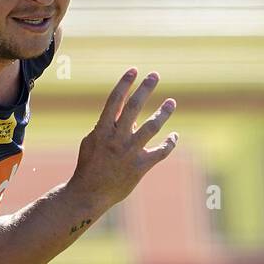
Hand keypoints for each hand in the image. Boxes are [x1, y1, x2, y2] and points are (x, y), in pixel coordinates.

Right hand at [71, 69, 176, 208]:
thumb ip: (109, 125)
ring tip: (171, 102)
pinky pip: (160, 151)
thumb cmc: (90, 165)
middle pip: (134, 108)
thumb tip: (128, 111)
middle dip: (145, 88)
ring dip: (163, 112)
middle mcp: (117, 139)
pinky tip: (174, 135)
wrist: (89, 193)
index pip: (115, 101)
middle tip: (155, 75)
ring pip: (151, 127)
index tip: (134, 70)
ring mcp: (129, 153)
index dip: (125, 83)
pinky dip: (169, 143)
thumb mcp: (93, 140)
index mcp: (102, 130)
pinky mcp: (140, 167)